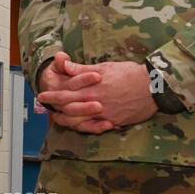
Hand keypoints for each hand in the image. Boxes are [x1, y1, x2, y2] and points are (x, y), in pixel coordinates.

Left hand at [38, 54, 156, 130]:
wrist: (153, 86)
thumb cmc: (128, 73)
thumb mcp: (104, 67)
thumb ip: (81, 69)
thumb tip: (64, 66)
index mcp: (90, 89)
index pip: (65, 94)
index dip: (51, 96)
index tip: (41, 97)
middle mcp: (95, 104)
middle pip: (69, 110)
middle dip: (55, 110)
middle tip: (46, 109)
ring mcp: (105, 115)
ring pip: (80, 122)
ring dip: (68, 121)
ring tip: (60, 119)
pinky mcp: (115, 121)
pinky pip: (96, 127)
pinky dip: (86, 127)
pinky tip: (80, 125)